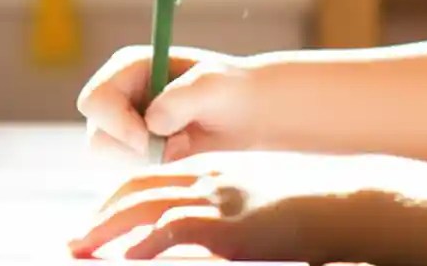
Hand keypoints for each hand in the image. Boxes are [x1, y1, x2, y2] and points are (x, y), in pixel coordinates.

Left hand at [66, 151, 383, 261]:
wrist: (350, 202)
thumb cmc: (318, 206)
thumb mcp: (268, 198)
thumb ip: (237, 206)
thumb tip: (220, 235)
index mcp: (219, 170)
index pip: (154, 175)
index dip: (120, 197)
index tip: (100, 218)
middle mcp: (213, 178)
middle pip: (139, 188)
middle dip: (101, 213)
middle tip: (76, 238)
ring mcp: (221, 201)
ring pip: (144, 208)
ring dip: (106, 230)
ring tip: (81, 250)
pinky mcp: (230, 227)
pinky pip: (172, 232)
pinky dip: (143, 245)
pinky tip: (128, 260)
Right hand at [77, 46, 253, 161]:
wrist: (246, 112)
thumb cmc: (232, 90)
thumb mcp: (215, 86)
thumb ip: (183, 98)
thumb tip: (151, 123)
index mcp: (128, 66)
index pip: (95, 100)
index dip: (117, 124)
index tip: (150, 138)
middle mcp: (118, 92)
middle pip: (97, 134)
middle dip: (133, 148)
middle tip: (176, 142)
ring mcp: (122, 120)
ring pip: (108, 156)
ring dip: (147, 157)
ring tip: (183, 142)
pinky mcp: (132, 144)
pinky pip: (126, 167)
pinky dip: (153, 164)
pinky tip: (180, 149)